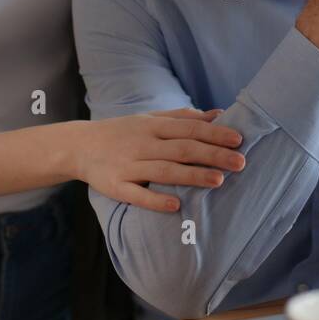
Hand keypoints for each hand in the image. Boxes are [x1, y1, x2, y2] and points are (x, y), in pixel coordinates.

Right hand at [65, 108, 245, 211]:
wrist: (78, 146)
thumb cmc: (123, 132)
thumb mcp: (150, 118)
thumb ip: (183, 117)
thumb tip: (219, 114)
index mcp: (152, 126)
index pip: (189, 128)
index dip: (214, 134)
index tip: (239, 139)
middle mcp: (142, 144)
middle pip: (182, 149)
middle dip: (212, 155)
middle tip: (240, 162)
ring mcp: (128, 165)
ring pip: (163, 170)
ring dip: (192, 176)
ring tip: (219, 180)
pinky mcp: (115, 186)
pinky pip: (136, 194)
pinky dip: (155, 200)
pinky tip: (176, 205)